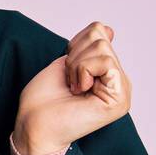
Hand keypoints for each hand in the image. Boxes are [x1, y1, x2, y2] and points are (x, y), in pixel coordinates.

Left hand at [14, 21, 131, 154]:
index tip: (67, 68)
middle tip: (69, 81)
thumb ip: (88, 47)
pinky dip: (83, 71)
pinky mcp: (120, 99)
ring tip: (73, 87)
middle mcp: (118, 81)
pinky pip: (105, 62)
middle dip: (75, 55)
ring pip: (102, 47)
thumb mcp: (66, 62)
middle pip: (100, 37)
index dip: (76, 43)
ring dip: (77, 65)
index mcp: (107, 73)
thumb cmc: (43, 100)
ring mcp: (122, 91)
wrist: (34, 124)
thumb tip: (107, 30)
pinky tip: (79, 90)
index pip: (100, 32)